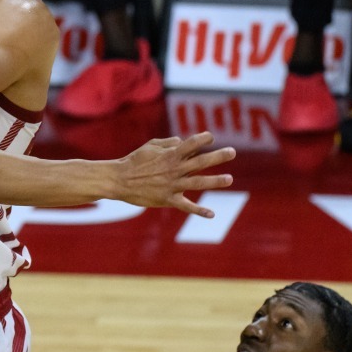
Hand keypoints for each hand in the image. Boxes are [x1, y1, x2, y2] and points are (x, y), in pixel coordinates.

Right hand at [112, 132, 238, 216]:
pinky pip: (186, 206)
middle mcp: (174, 169)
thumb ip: (168, 142)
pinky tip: (212, 214)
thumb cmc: (135, 160)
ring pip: (198, 182)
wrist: (119, 180)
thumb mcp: (151, 145)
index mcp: (170, 154)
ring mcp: (172, 185)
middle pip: (200, 161)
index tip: (211, 137)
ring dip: (215, 181)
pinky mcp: (167, 199)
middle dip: (218, 156)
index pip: (191, 143)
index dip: (203, 138)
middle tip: (232, 152)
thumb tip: (183, 142)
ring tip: (230, 179)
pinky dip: (199, 211)